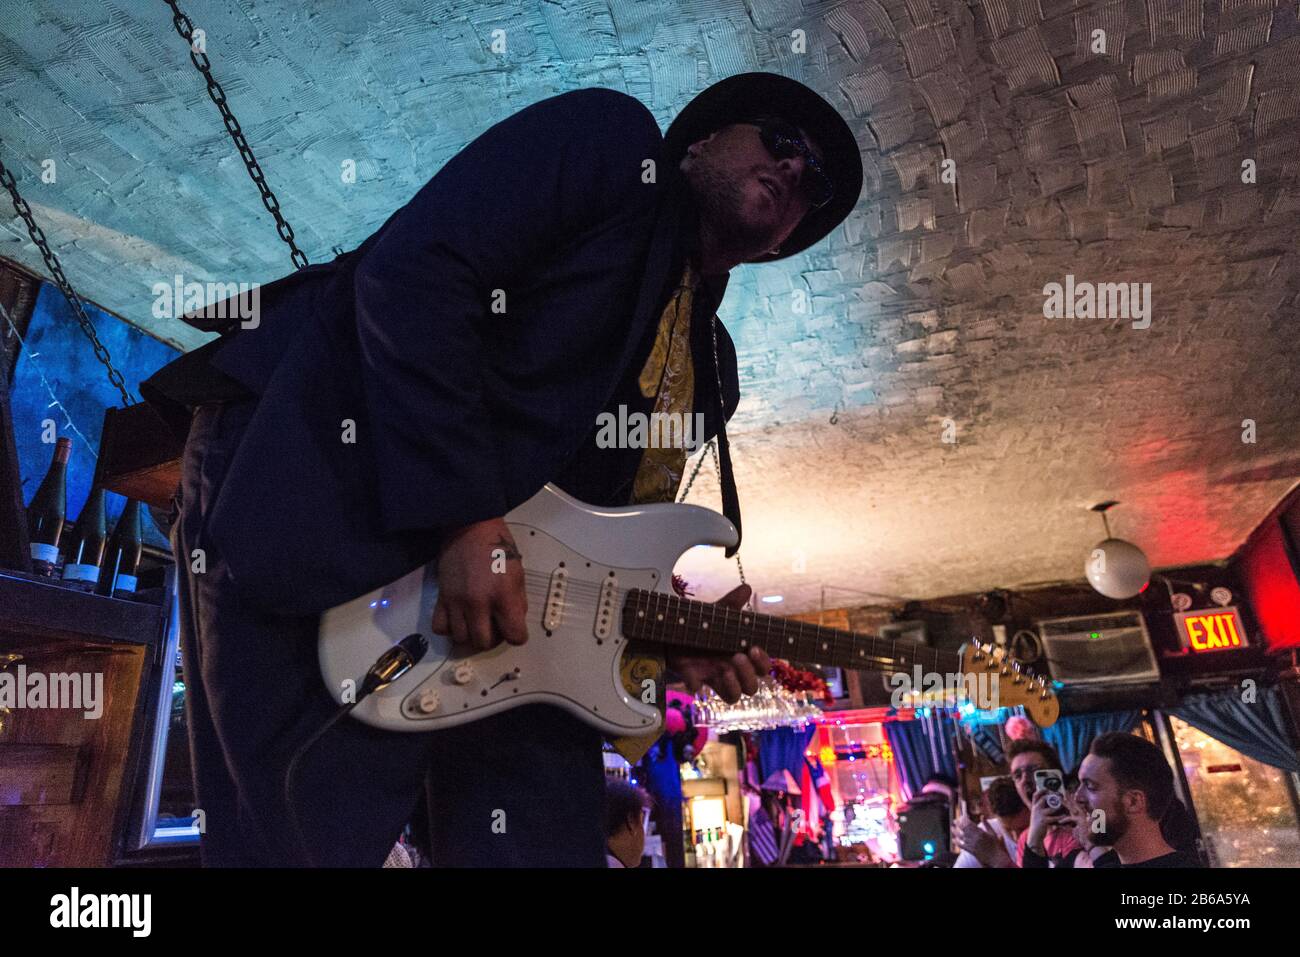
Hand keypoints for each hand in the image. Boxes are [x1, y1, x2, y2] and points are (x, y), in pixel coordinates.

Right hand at [430, 517, 527, 650]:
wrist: (469, 527)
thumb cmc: (498, 547)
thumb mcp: (518, 573)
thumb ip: (517, 602)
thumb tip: (514, 622)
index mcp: (503, 595)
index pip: (514, 636)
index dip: (517, 636)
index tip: (514, 629)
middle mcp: (479, 602)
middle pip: (483, 643)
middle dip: (492, 639)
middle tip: (494, 626)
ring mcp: (457, 601)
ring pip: (461, 639)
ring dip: (471, 635)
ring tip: (476, 622)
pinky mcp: (441, 597)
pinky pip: (440, 627)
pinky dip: (449, 628)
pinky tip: (458, 618)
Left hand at [666, 585, 770, 702]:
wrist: (673, 628)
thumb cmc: (703, 624)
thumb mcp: (718, 612)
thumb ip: (732, 602)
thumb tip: (746, 587)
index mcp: (742, 655)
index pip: (762, 668)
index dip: (763, 663)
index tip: (754, 648)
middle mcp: (731, 670)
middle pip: (752, 687)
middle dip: (749, 674)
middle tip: (738, 656)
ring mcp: (713, 676)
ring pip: (733, 696)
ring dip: (733, 686)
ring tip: (725, 670)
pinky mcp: (693, 677)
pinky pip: (698, 689)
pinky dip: (696, 683)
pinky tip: (695, 676)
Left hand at [955, 815, 1000, 866]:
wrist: (997, 858)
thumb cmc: (996, 845)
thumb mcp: (993, 833)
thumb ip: (987, 824)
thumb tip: (982, 815)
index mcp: (981, 833)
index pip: (970, 824)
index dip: (964, 819)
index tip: (961, 817)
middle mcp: (976, 838)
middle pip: (964, 829)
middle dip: (958, 824)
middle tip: (955, 821)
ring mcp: (973, 845)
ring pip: (962, 837)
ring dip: (955, 832)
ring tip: (952, 828)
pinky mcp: (972, 851)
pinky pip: (962, 846)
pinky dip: (957, 842)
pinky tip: (953, 839)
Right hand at [1026, 788, 1068, 848]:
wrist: (1034, 834)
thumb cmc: (1038, 822)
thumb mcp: (1037, 812)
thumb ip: (1041, 806)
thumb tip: (1051, 799)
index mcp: (1034, 805)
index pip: (1036, 794)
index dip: (1042, 790)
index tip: (1049, 790)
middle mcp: (1036, 808)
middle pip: (1044, 798)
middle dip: (1053, 797)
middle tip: (1060, 797)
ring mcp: (1039, 814)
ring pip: (1051, 808)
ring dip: (1059, 807)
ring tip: (1064, 807)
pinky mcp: (1044, 821)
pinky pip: (1054, 818)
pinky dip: (1060, 817)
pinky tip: (1064, 816)